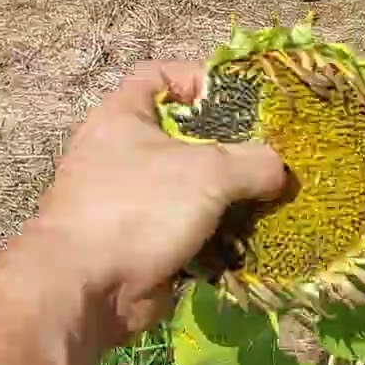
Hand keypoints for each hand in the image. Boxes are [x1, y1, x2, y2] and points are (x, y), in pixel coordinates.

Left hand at [25, 61, 284, 342]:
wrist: (86, 289)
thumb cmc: (140, 208)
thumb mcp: (208, 171)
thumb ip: (253, 162)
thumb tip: (279, 170)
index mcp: (124, 116)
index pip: (159, 75)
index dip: (200, 79)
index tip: (241, 100)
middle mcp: (122, 154)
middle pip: (184, 137)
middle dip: (230, 149)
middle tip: (269, 160)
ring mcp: (129, 202)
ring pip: (191, 190)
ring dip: (228, 199)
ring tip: (267, 204)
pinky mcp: (141, 244)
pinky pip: (188, 231)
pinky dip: (216, 237)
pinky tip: (247, 242)